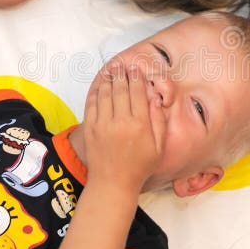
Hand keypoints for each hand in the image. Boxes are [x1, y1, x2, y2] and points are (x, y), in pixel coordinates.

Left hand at [83, 62, 165, 193]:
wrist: (113, 183)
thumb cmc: (139, 167)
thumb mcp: (158, 147)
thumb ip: (159, 121)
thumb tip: (156, 99)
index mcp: (140, 125)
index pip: (138, 93)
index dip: (137, 78)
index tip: (137, 69)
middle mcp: (121, 122)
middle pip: (121, 90)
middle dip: (122, 74)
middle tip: (123, 65)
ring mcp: (103, 125)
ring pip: (106, 94)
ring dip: (109, 79)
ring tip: (112, 69)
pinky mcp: (90, 129)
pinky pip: (92, 104)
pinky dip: (96, 91)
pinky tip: (100, 84)